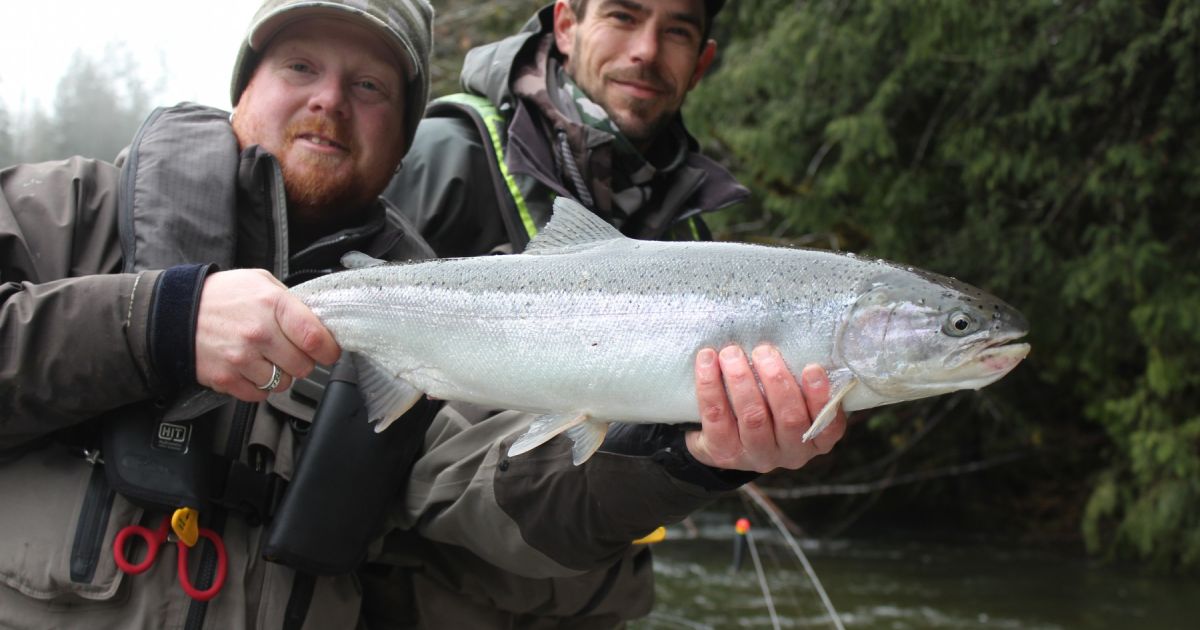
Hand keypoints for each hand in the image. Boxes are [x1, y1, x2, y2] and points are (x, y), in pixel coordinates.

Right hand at [194, 269, 339, 400]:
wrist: (175, 312)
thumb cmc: (221, 296)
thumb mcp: (260, 282)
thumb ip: (291, 303)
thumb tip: (319, 324)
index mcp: (272, 304)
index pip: (315, 338)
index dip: (329, 350)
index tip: (328, 352)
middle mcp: (258, 333)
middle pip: (303, 366)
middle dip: (302, 361)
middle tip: (290, 351)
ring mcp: (241, 358)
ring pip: (283, 383)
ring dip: (280, 374)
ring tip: (265, 357)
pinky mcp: (226, 379)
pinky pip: (259, 395)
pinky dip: (259, 386)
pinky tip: (250, 368)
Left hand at [686, 345, 845, 471]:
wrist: (725, 439)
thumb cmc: (769, 408)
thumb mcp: (794, 400)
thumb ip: (802, 383)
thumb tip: (803, 344)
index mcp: (815, 440)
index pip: (827, 426)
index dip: (820, 397)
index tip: (812, 367)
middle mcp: (790, 453)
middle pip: (789, 418)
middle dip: (776, 380)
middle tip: (763, 351)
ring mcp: (757, 456)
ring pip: (753, 417)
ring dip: (742, 380)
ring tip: (732, 353)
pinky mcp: (724, 452)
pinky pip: (717, 417)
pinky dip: (710, 386)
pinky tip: (708, 361)